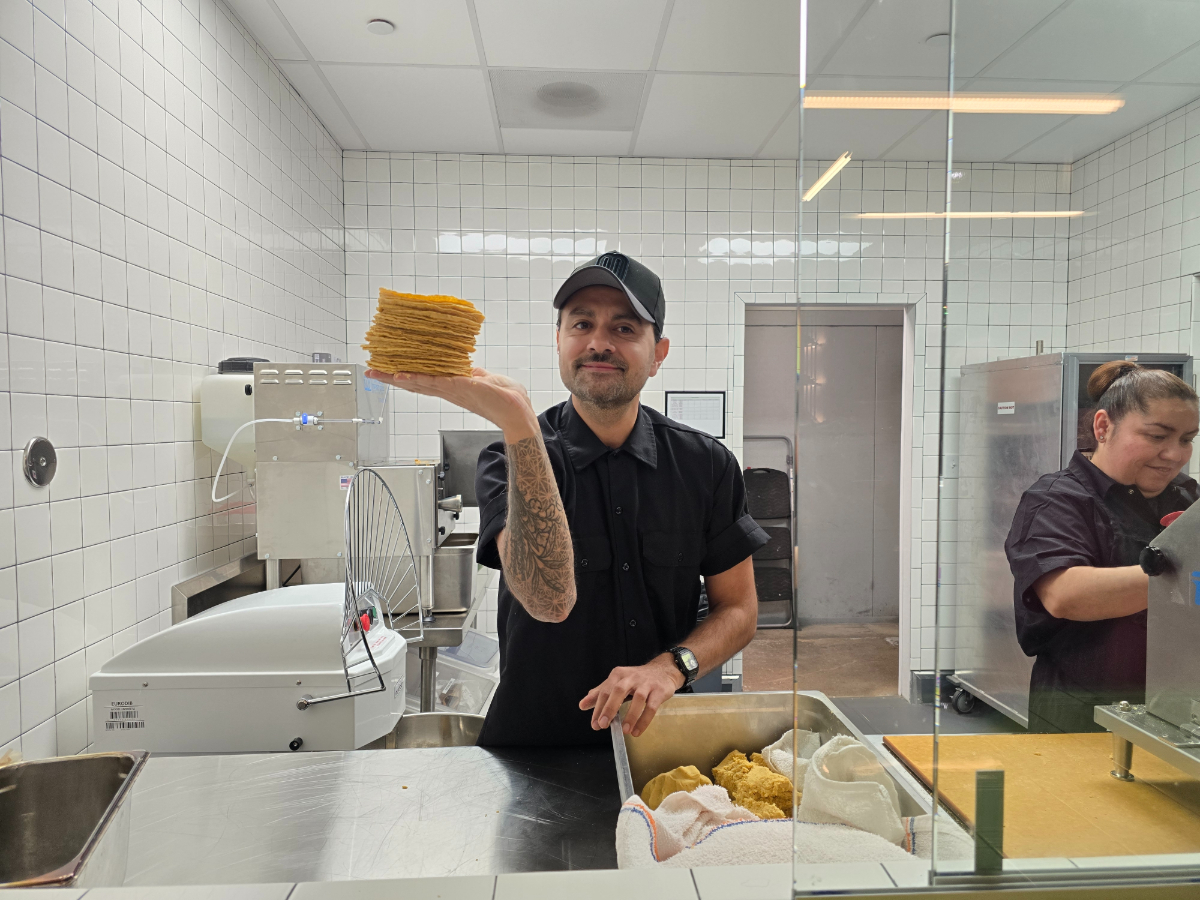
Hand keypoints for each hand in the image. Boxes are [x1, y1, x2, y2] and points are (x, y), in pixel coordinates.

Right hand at [366, 367, 538, 441]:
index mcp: (453, 388)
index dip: (404, 376)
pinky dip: (420, 378)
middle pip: (415, 383)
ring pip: (421, 382)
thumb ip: (473, 375)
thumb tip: (466, 369)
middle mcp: (449, 391)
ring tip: (381, 373)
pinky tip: (406, 375)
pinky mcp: (462, 387)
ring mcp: (454, 390)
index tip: (387, 370)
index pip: (423, 380)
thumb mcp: (486, 380)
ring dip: (399, 377)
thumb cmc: (507, 398)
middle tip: (372, 372)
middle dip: (392, 377)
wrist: (518, 412)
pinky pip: (437, 381)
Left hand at [579, 654, 684, 737]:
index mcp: (618, 675)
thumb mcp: (617, 682)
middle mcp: (631, 677)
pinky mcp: (659, 691)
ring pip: (638, 699)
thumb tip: (582, 705)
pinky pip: (651, 707)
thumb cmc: (637, 679)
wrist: (663, 671)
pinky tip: (637, 731)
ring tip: (624, 731)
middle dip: (609, 708)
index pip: (605, 691)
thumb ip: (600, 693)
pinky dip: (644, 720)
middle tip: (603, 725)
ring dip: (630, 716)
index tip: (594, 724)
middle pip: (618, 691)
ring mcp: (646, 684)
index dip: (598, 708)